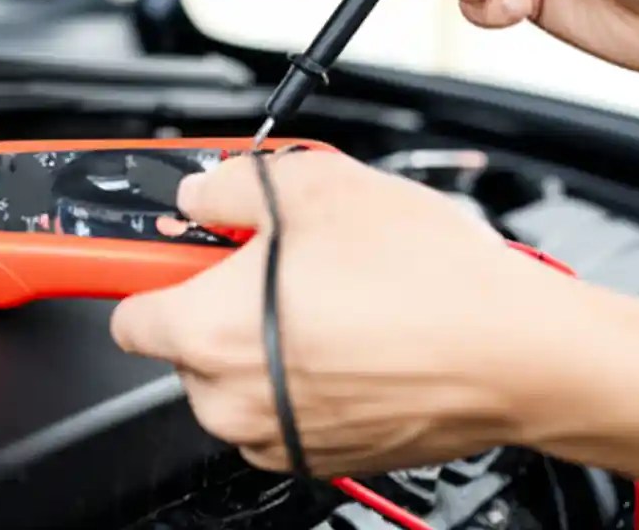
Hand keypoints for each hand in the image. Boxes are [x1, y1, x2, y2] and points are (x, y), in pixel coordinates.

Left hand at [109, 150, 594, 475]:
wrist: (515, 354)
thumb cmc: (424, 279)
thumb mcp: (312, 183)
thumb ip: (227, 185)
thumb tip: (198, 192)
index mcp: (206, 331)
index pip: (123, 309)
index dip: (148, 269)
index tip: (165, 253)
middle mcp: (229, 398)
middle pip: (184, 342)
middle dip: (217, 299)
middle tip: (277, 260)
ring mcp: (276, 434)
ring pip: (236, 378)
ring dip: (261, 339)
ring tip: (331, 296)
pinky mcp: (322, 456)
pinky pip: (283, 408)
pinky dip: (302, 376)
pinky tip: (355, 335)